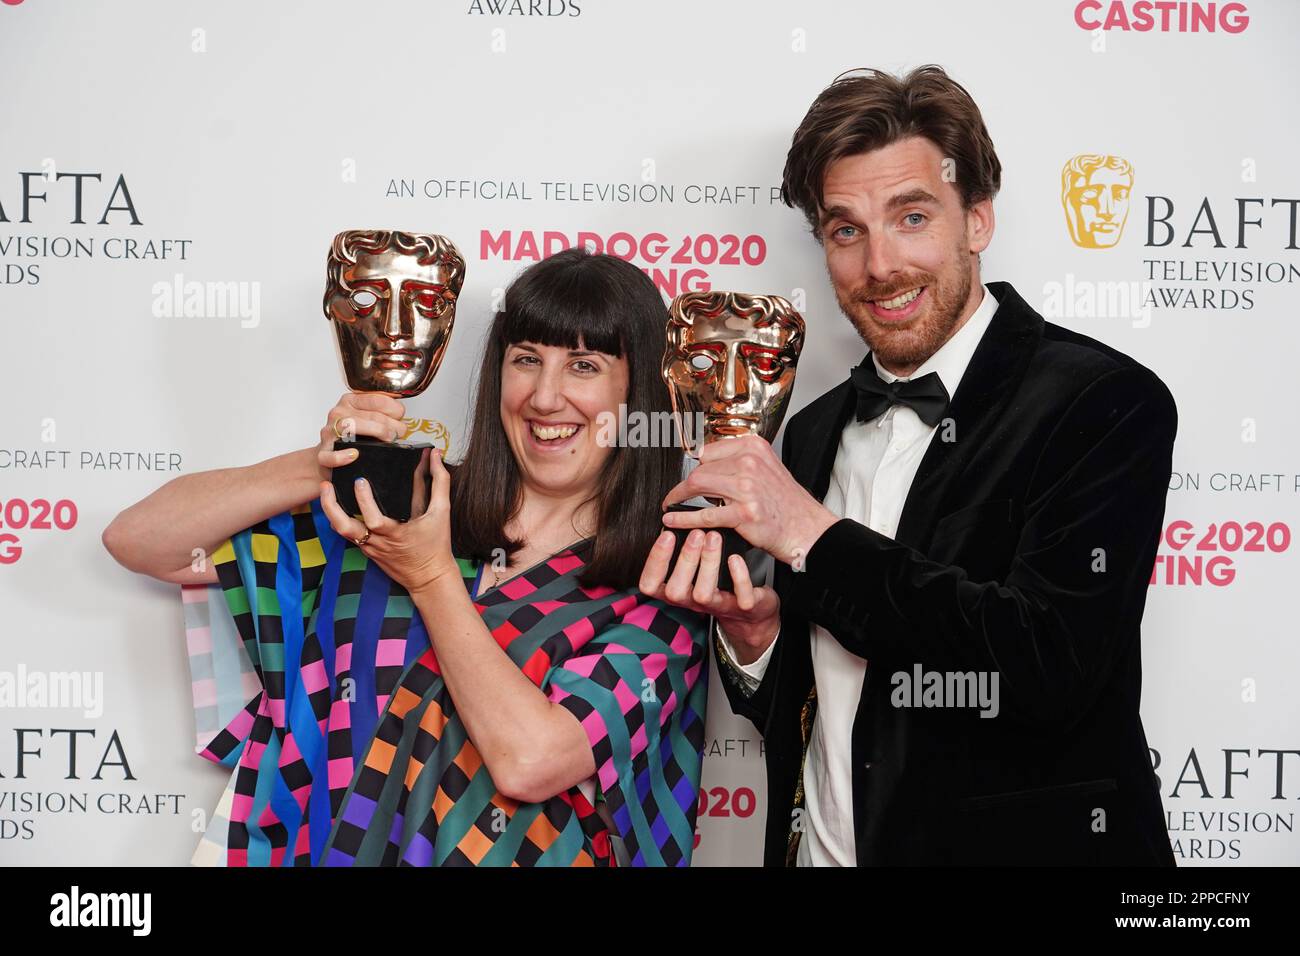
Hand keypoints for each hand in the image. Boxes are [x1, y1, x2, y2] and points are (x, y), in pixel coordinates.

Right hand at [316, 391, 407, 481]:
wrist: (331, 454)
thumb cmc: (353, 437)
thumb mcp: (367, 418)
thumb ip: (381, 412)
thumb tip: (401, 413)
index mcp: (350, 401)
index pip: (378, 399)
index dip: (395, 410)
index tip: (400, 418)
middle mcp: (338, 413)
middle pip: (371, 415)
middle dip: (391, 426)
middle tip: (398, 434)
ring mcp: (329, 432)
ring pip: (353, 426)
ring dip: (376, 433)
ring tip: (388, 441)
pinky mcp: (323, 452)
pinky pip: (331, 455)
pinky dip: (342, 456)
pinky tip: (355, 455)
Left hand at [318, 446, 457, 594]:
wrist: (430, 578)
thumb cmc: (437, 545)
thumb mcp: (442, 512)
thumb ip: (440, 481)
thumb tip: (434, 455)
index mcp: (395, 532)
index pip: (373, 517)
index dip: (364, 500)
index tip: (359, 480)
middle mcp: (378, 541)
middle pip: (344, 527)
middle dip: (331, 506)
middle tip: (326, 485)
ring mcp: (370, 548)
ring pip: (341, 532)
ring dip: (331, 512)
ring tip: (326, 492)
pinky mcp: (368, 552)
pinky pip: (348, 535)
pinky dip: (340, 520)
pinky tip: (338, 506)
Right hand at [640, 528, 779, 661]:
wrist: (750, 611)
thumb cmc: (718, 584)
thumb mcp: (694, 571)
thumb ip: (683, 553)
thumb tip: (678, 522)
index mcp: (677, 590)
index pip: (650, 584)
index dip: (655, 561)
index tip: (667, 534)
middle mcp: (692, 602)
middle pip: (675, 591)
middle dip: (684, 559)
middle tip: (696, 533)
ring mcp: (717, 607)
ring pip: (704, 594)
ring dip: (708, 563)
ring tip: (714, 537)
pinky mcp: (744, 608)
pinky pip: (741, 597)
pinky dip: (738, 577)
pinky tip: (735, 558)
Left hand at [661, 434, 837, 566]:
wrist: (806, 528)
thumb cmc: (785, 502)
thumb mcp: (765, 468)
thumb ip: (738, 462)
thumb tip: (705, 463)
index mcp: (754, 447)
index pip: (709, 451)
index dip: (695, 466)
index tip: (688, 474)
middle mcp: (750, 463)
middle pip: (700, 468)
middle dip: (685, 484)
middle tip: (678, 494)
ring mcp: (747, 488)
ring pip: (698, 485)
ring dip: (679, 497)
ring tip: (672, 504)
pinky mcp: (744, 513)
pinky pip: (704, 514)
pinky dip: (683, 518)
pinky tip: (673, 520)